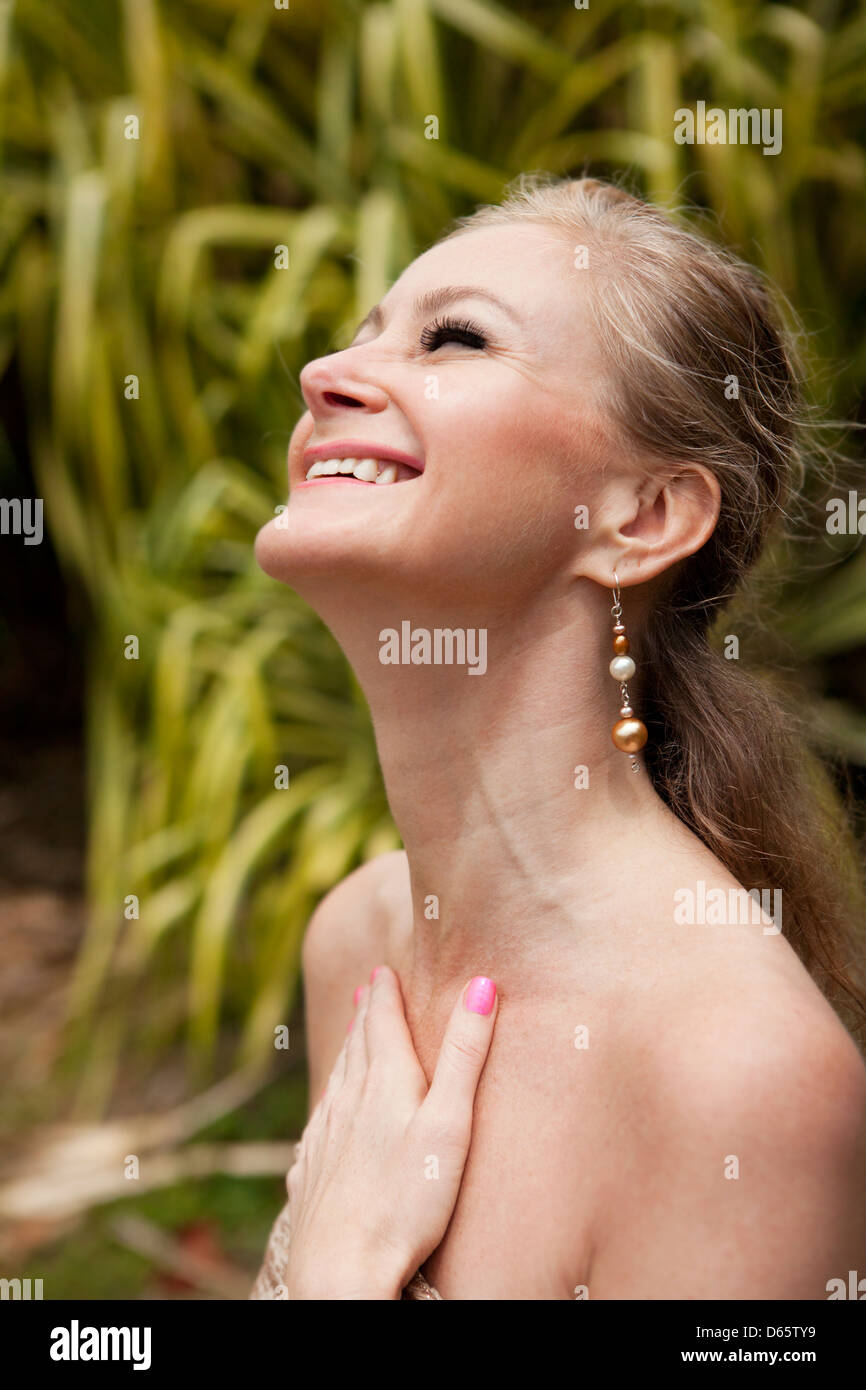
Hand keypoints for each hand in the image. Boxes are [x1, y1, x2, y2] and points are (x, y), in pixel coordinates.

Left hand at [284, 966, 497, 1298]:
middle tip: (368, 989)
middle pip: (357, 1046)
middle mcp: (347, 1101)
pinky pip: (319, 1124)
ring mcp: (324, 1138)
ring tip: (352, 1036)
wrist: (340, 1270)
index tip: (383, 970)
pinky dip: (328, 1102)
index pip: (382, 1022)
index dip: (385, 993)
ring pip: (336, 1080)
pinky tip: (327, 1111)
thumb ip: (464, 1055)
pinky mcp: (312, 1174)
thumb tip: (483, 985)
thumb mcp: (449, 1123)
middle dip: (366, 1014)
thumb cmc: (406, 1201)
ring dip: (347, 1052)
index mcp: (383, 1082)